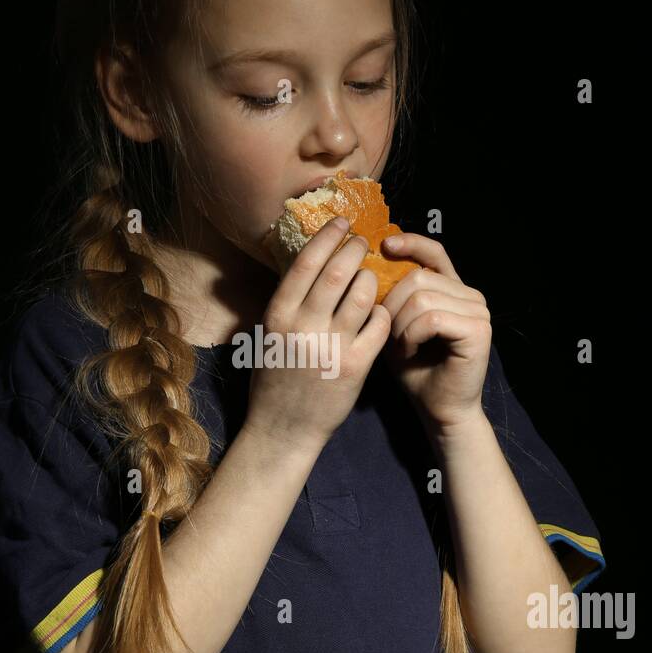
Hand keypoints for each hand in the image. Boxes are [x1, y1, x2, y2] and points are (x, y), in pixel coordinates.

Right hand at [244, 217, 391, 452]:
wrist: (283, 430)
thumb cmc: (274, 380)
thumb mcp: (268, 336)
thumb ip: (287, 303)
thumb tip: (309, 264)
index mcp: (277, 316)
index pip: (305, 263)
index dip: (327, 236)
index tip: (341, 223)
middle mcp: (303, 327)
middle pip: (338, 272)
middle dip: (355, 249)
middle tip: (363, 242)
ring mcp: (330, 347)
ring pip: (363, 295)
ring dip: (372, 279)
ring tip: (372, 276)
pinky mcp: (355, 366)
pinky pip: (378, 325)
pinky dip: (383, 312)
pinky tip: (380, 312)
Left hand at [378, 233, 491, 433]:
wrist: (439, 409)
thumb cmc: (416, 370)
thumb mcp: (396, 327)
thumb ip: (391, 298)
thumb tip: (367, 266)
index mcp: (452, 289)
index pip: (434, 253)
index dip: (411, 244)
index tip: (384, 246)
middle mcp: (470, 295)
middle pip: (418, 277)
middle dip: (392, 305)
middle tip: (388, 335)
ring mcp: (478, 311)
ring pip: (422, 297)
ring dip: (400, 325)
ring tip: (400, 347)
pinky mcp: (479, 329)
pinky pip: (432, 318)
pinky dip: (412, 335)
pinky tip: (411, 351)